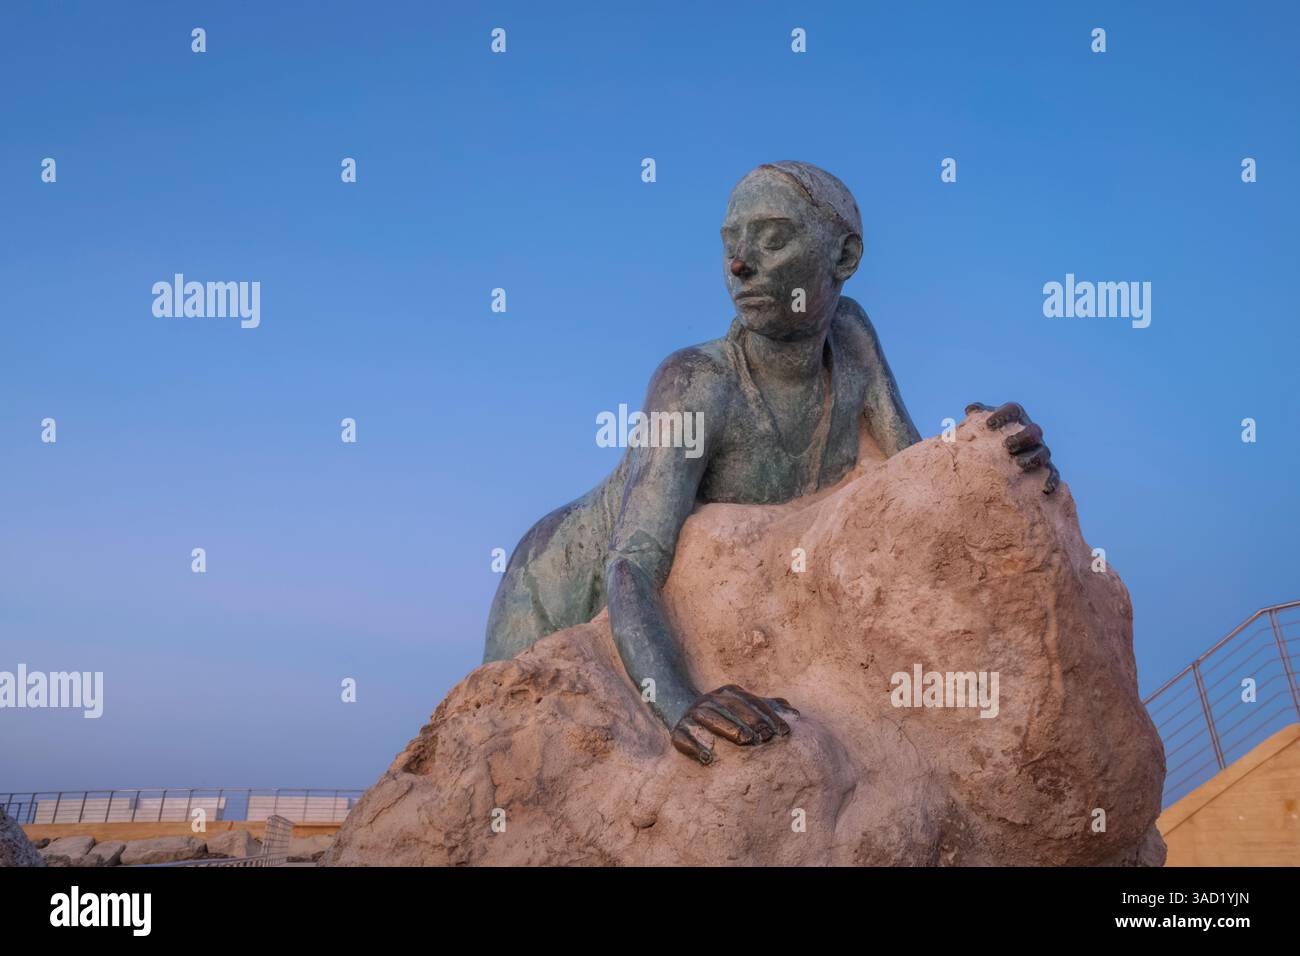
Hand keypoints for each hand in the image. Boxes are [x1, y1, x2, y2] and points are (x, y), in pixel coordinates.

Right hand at [671, 684, 797, 764]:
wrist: (680, 709)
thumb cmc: (724, 713)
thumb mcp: (745, 706)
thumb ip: (768, 708)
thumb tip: (795, 713)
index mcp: (729, 692)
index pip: (751, 701)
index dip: (768, 715)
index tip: (783, 732)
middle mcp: (710, 699)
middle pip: (731, 706)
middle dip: (750, 720)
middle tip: (765, 737)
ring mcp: (692, 713)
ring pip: (708, 717)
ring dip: (727, 728)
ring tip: (744, 742)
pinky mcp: (677, 730)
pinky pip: (683, 737)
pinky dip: (694, 747)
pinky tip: (707, 758)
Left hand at [965, 401, 1059, 493]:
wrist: (993, 466)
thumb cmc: (982, 443)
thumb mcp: (976, 431)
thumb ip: (974, 419)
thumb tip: (970, 410)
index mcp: (1013, 420)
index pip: (1013, 410)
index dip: (1003, 415)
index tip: (989, 424)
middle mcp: (1029, 434)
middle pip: (1032, 431)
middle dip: (1022, 437)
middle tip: (1007, 445)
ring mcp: (1038, 451)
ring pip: (1043, 452)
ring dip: (1034, 457)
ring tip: (1019, 464)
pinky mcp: (1045, 470)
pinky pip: (1052, 474)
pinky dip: (1050, 480)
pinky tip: (1045, 489)